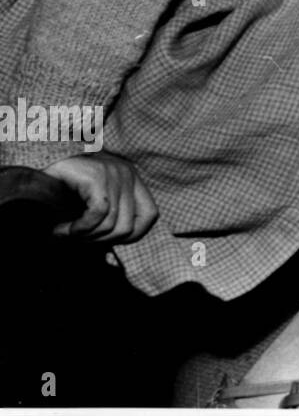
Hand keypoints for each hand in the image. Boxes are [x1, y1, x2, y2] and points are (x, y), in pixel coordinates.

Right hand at [42, 153, 157, 242]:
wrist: (31, 170)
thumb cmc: (59, 191)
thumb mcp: (90, 204)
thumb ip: (109, 217)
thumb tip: (114, 245)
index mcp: (132, 180)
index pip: (150, 215)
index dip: (129, 236)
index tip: (100, 239)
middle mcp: (127, 174)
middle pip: (128, 227)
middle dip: (98, 241)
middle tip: (75, 239)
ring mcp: (114, 173)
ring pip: (112, 224)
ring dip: (84, 237)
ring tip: (65, 233)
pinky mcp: (97, 175)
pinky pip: (98, 213)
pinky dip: (79, 228)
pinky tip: (60, 229)